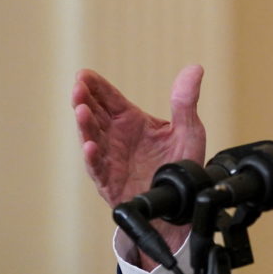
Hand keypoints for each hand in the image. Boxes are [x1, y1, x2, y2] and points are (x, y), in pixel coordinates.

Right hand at [72, 65, 206, 267]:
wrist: (179, 204)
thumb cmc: (181, 166)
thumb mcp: (189, 130)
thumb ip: (186, 101)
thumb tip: (195, 68)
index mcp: (133, 122)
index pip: (109, 99)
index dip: (96, 86)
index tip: (84, 74)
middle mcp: (117, 138)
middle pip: (94, 114)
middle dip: (84, 100)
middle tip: (78, 88)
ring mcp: (111, 159)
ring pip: (91, 138)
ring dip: (84, 125)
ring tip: (81, 110)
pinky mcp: (110, 181)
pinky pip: (98, 168)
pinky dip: (92, 157)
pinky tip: (90, 147)